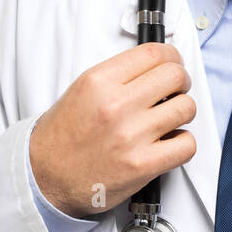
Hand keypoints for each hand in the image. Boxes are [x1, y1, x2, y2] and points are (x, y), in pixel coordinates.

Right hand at [29, 42, 196, 217]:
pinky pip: (187, 144)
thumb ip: (119, 76)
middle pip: (175, 75)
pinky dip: (183, 143)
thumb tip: (157, 67)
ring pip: (186, 108)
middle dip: (181, 82)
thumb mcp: (82, 91)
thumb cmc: (63, 137)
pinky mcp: (143, 165)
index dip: (172, 56)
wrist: (44, 178)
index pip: (153, 53)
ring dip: (183, 112)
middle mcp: (116, 105)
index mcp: (99, 82)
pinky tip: (169, 143)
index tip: (173, 64)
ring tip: (169, 119)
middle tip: (175, 91)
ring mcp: (131, 135)